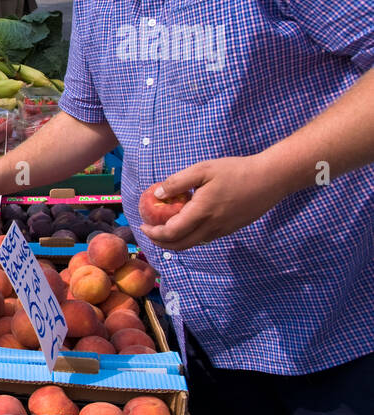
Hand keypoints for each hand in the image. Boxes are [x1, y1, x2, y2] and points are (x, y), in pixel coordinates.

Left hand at [140, 156, 282, 250]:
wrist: (271, 178)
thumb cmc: (236, 170)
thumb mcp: (203, 169)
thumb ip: (177, 182)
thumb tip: (157, 193)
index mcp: (202, 213)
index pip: (171, 233)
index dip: (154, 233)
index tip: (144, 225)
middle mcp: (211, 227)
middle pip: (180, 245)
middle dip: (160, 242)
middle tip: (149, 231)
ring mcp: (223, 230)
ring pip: (193, 244)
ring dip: (175, 241)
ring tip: (164, 229)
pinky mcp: (231, 229)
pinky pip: (205, 238)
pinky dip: (190, 236)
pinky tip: (187, 223)